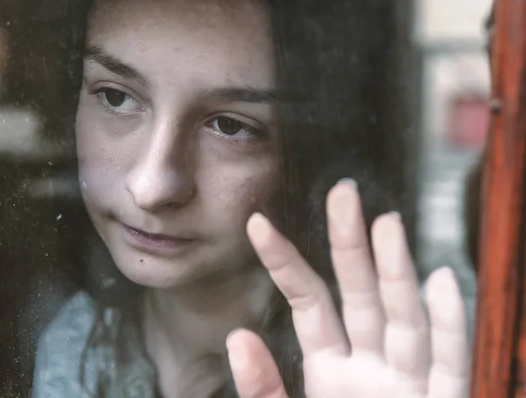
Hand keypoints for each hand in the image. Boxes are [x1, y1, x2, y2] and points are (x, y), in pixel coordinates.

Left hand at [227, 180, 469, 397]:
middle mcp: (370, 365)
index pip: (308, 301)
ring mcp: (407, 384)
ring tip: (386, 222)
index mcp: (330, 368)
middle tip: (343, 191)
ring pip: (403, 317)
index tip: (257, 224)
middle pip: (359, 293)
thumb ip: (263, 388)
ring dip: (396, 272)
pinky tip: (441, 279)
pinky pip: (448, 363)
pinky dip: (449, 324)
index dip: (285, 261)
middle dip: (351, 244)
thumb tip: (238, 334)